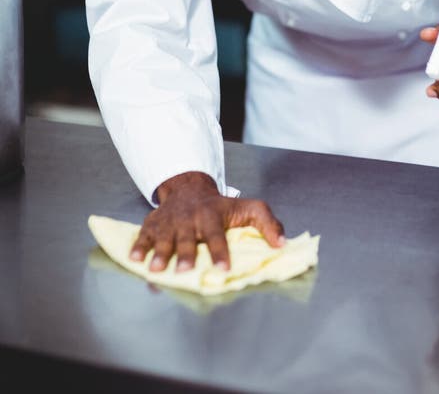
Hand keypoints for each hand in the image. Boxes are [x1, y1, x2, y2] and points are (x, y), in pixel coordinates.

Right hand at [129, 170, 285, 272]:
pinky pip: (143, 235)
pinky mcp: (153, 224)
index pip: (217, 235)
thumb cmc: (220, 206)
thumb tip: (282, 244)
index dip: (220, 252)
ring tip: (156, 270)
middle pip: (189, 238)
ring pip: (165, 238)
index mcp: (212, 216)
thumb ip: (267, 223)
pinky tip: (134, 260)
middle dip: (187, 254)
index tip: (223, 268)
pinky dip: (138, 247)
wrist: (189, 189)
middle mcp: (190, 219)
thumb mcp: (248, 208)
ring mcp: (170, 222)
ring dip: (160, 254)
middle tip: (185, 270)